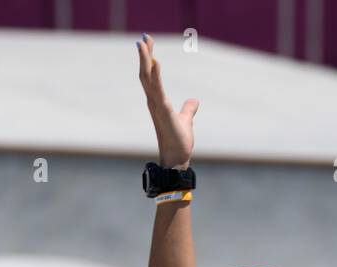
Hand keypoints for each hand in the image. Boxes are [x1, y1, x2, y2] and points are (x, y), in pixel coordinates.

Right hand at [137, 34, 197, 168]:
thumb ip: (188, 109)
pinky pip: (158, 90)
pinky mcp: (163, 111)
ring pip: (148, 78)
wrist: (177, 159)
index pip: (151, 76)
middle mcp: (153, 102)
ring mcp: (156, 106)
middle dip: (144, 54)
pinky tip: (156, 62)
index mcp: (157, 101)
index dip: (148, 59)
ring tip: (143, 43)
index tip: (147, 43)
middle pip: (146, 73)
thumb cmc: (179, 141)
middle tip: (143, 36)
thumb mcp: (186, 120)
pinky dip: (156, 75)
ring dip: (145, 59)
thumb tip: (194, 101)